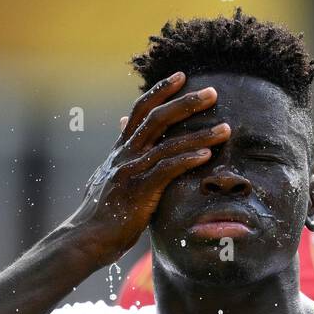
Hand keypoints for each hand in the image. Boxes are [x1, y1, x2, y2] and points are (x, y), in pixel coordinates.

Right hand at [59, 72, 230, 264]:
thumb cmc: (102, 212)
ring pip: (169, 143)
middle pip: (157, 117)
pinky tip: (207, 155)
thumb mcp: (109, 176)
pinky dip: (188, 159)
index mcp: (121, 149)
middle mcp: (126, 154)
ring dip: (200, 134)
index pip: (140, 109)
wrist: (87, 237)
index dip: (160, 90)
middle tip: (213, 92)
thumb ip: (120, 153)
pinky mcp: (140, 190)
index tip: (181, 76)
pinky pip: (167, 169)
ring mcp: (132, 170)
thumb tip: (121, 128)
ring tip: (226, 129)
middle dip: (186, 102)